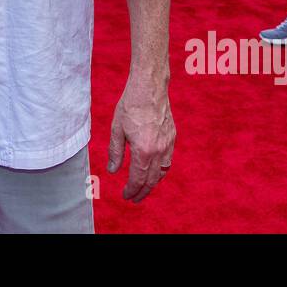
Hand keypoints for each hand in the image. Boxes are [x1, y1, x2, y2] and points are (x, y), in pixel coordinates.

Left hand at [107, 74, 175, 202]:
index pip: (138, 179)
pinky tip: (154, 171)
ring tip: (144, 188)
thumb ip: (115, 152)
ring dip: (153, 183)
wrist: (149, 87)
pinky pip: (168, 160)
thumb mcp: (116, 129)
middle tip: (134, 199)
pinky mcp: (172, 137)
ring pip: (162, 172)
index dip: (131, 190)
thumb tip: (113, 171)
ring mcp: (168, 144)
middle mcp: (159, 150)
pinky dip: (161, 170)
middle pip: (151, 180)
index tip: (125, 195)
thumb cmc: (131, 106)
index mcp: (143, 151)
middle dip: (142, 191)